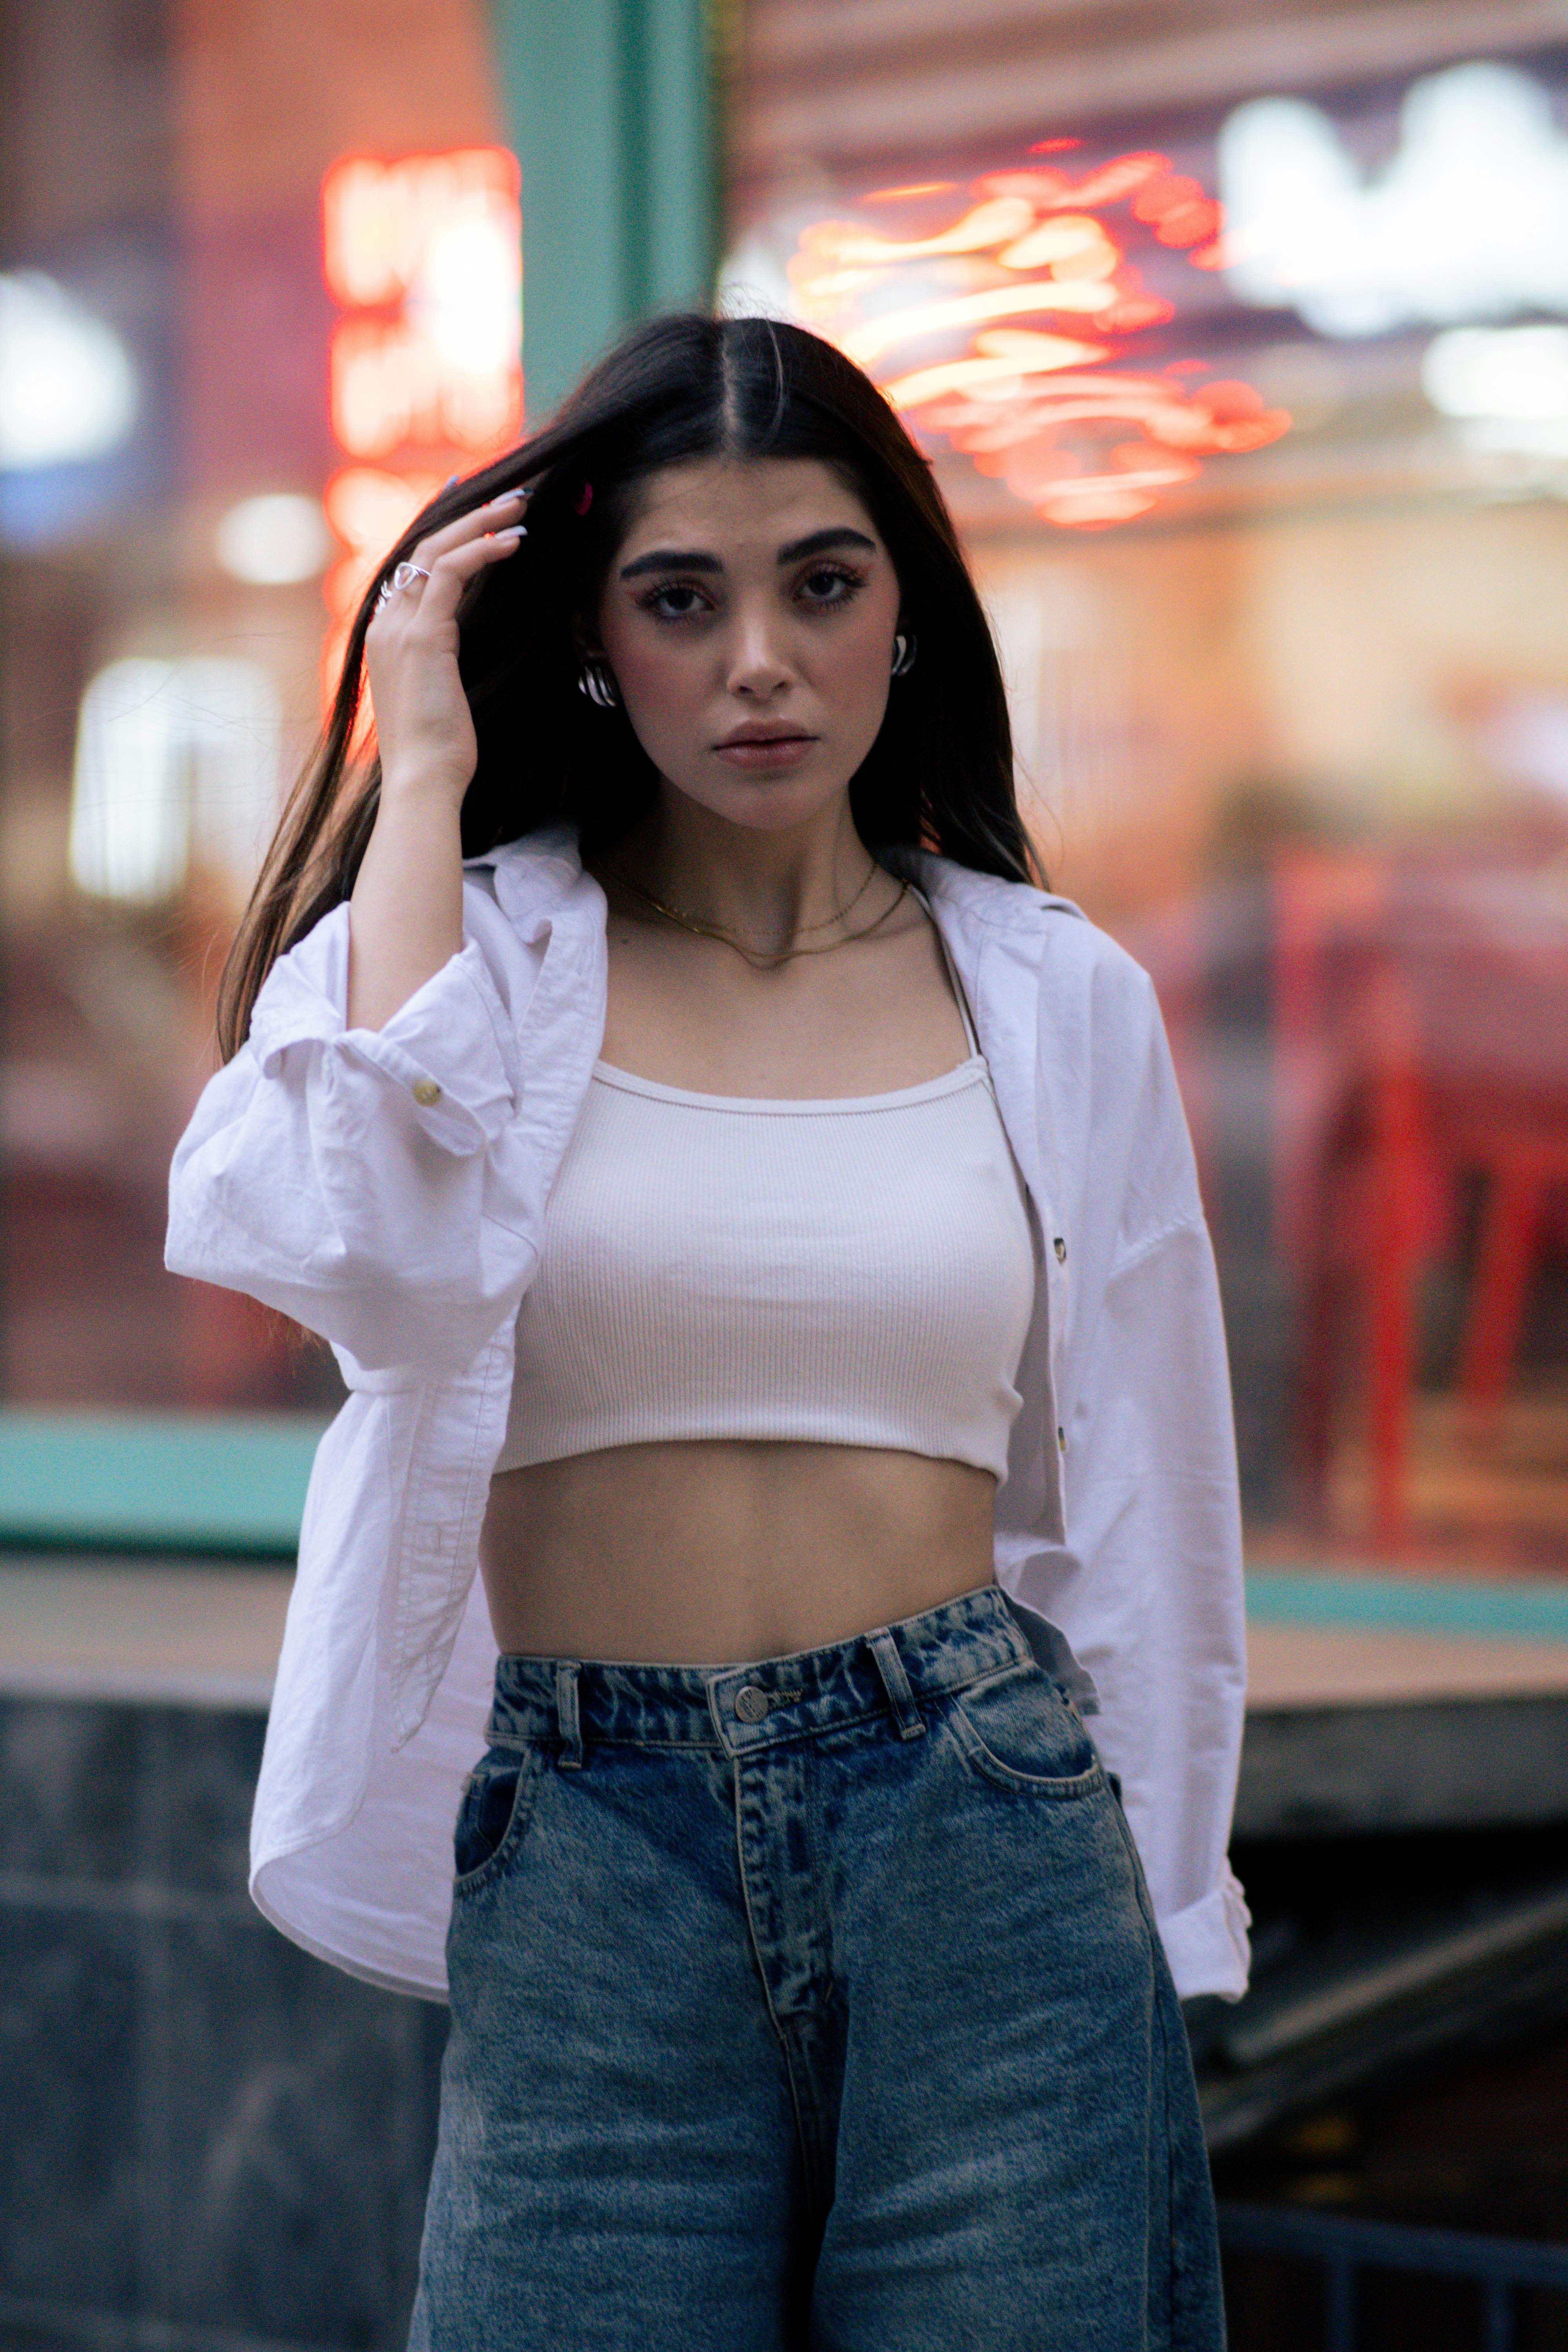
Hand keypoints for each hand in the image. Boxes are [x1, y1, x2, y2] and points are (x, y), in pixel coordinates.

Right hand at [363, 489, 529, 807]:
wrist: (423, 779)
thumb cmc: (438, 748)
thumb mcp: (436, 692)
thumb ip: (439, 659)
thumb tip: (457, 644)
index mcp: (384, 634)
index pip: (411, 565)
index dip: (441, 530)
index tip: (467, 502)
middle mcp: (385, 622)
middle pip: (422, 547)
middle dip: (466, 515)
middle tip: (508, 497)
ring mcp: (399, 626)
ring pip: (436, 550)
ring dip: (480, 524)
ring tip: (519, 509)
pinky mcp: (423, 636)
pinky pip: (452, 573)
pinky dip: (483, 551)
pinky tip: (513, 543)